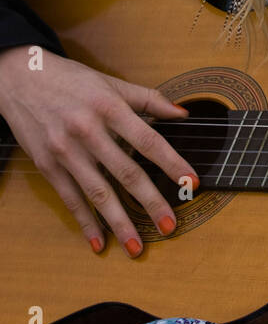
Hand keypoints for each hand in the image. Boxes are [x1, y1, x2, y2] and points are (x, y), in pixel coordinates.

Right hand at [0, 44, 198, 256]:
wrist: (19, 78)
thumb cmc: (70, 80)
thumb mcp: (111, 83)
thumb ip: (149, 99)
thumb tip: (183, 114)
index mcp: (109, 108)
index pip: (149, 140)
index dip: (172, 163)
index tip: (191, 183)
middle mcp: (88, 131)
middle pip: (126, 172)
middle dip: (150, 202)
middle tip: (170, 226)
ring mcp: (65, 150)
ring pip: (98, 192)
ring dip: (119, 222)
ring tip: (136, 246)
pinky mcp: (47, 165)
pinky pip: (70, 198)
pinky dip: (85, 222)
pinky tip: (99, 242)